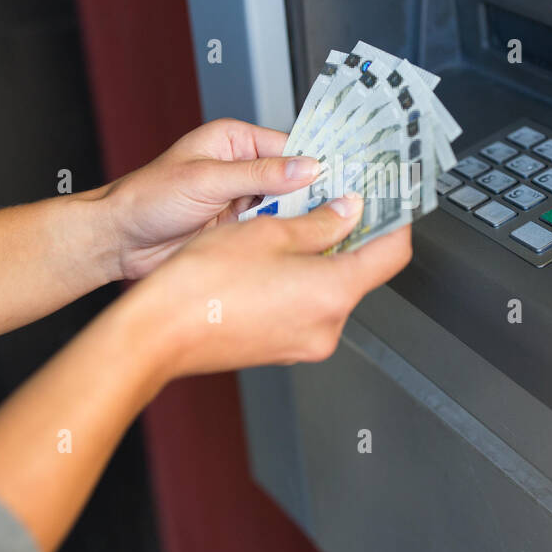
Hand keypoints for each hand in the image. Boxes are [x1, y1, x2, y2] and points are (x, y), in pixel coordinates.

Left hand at [96, 118, 319, 280]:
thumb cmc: (146, 198)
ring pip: (286, 208)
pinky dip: (283, 238)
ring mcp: (240, 200)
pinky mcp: (237, 229)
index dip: (316, 165)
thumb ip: (260, 175)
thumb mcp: (207, 180)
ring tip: (325, 229)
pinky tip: (298, 244)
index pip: (289, 147)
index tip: (343, 180)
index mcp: (234, 141)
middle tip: (341, 210)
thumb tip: (306, 167)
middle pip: (293, 179)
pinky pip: (270, 231)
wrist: (119, 241)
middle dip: (311, 194)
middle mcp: (240, 168)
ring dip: (297, 219)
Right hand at [124, 193, 411, 378]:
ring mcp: (306, 344)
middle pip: (359, 272)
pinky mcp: (283, 349)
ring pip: (329, 290)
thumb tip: (348, 210)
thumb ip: (319, 222)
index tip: (387, 201)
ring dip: (317, 258)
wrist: (157, 333)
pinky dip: (297, 283)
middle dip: (346, 236)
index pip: (391, 255)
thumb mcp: (268, 231)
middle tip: (328, 202)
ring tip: (285, 230)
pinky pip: (305, 308)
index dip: (393, 221)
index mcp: (333, 294)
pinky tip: (268, 262)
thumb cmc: (202, 285)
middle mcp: (327, 327)